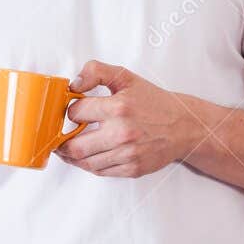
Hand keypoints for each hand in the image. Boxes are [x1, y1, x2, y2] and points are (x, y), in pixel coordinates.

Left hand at [55, 60, 202, 177]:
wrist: (184, 126)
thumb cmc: (154, 102)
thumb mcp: (127, 77)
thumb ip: (97, 72)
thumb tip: (73, 84)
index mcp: (119, 107)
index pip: (76, 113)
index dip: (69, 112)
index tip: (72, 112)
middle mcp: (122, 133)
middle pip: (75, 146)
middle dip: (62, 143)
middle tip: (58, 139)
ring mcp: (128, 154)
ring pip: (85, 162)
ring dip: (72, 156)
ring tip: (69, 149)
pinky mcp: (133, 169)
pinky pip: (101, 171)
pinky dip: (90, 165)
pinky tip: (89, 156)